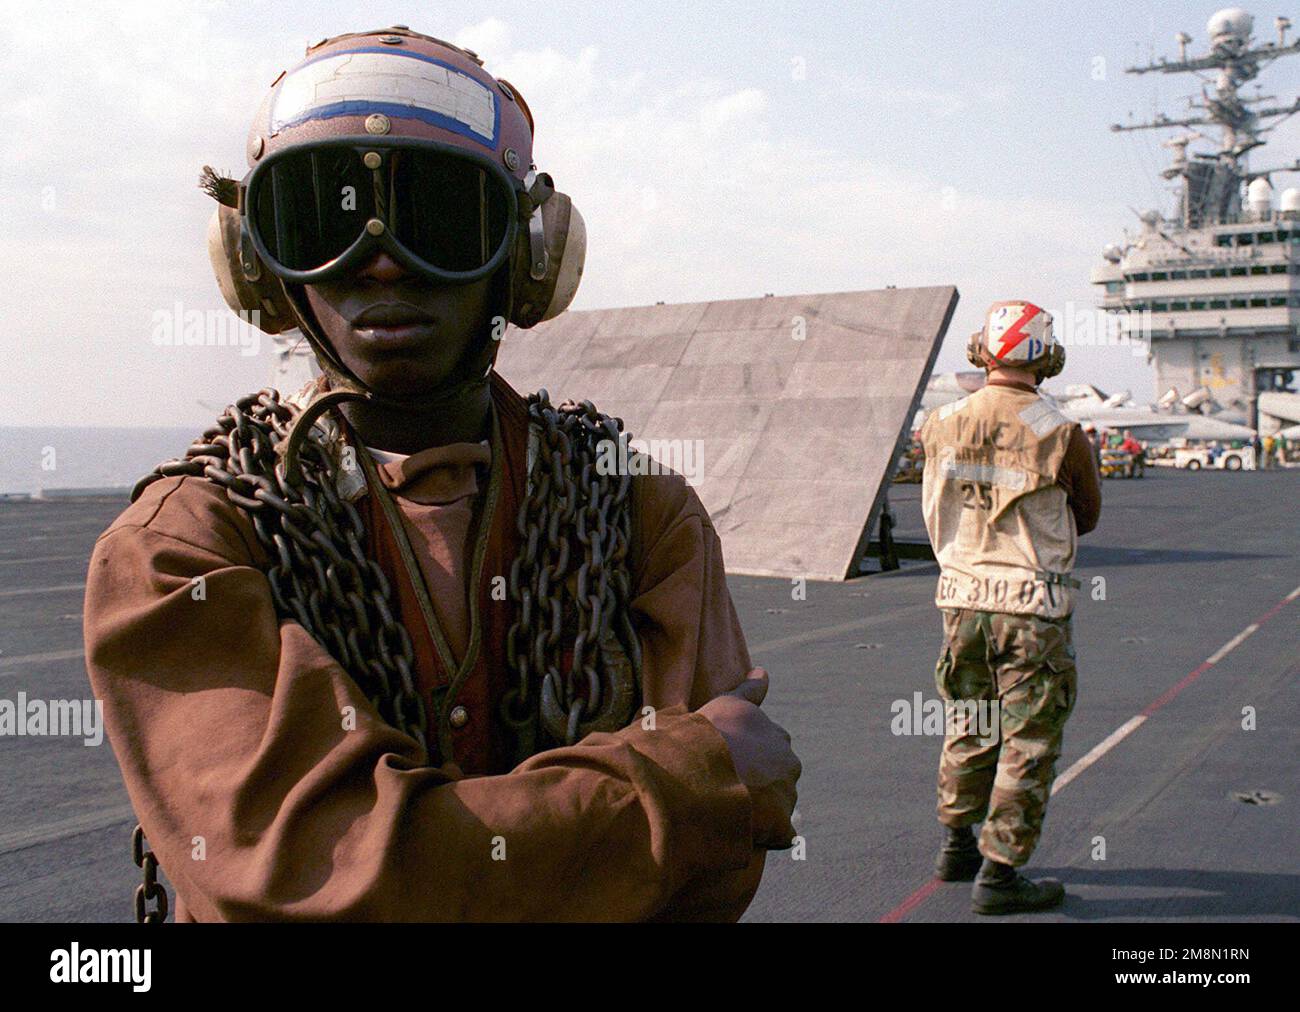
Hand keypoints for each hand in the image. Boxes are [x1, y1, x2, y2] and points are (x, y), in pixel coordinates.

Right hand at [698, 669, 800, 849]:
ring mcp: (786, 792)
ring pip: (778, 801)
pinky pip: (779, 833)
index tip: (734, 757)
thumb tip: (763, 670)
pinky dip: (766, 835)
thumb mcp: (725, 704)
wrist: (697, 777)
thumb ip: (748, 689)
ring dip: (761, 807)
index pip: (773, 740)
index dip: (751, 750)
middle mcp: (786, 759)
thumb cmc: (706, 737)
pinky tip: (743, 833)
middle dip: (761, 777)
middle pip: (778, 771)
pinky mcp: (782, 823)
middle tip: (729, 785)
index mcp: (773, 732)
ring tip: (729, 810)